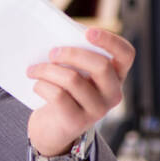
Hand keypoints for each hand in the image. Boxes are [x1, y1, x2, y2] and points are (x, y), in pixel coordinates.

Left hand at [24, 27, 133, 156]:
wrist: (52, 129)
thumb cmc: (64, 91)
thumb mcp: (75, 72)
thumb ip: (74, 57)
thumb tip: (57, 38)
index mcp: (116, 75)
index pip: (126, 54)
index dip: (111, 41)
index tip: (88, 32)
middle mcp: (113, 94)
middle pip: (101, 66)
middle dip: (71, 54)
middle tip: (51, 52)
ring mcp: (98, 110)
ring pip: (72, 79)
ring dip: (47, 70)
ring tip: (33, 70)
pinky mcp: (77, 122)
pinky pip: (58, 95)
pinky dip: (42, 85)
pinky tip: (36, 85)